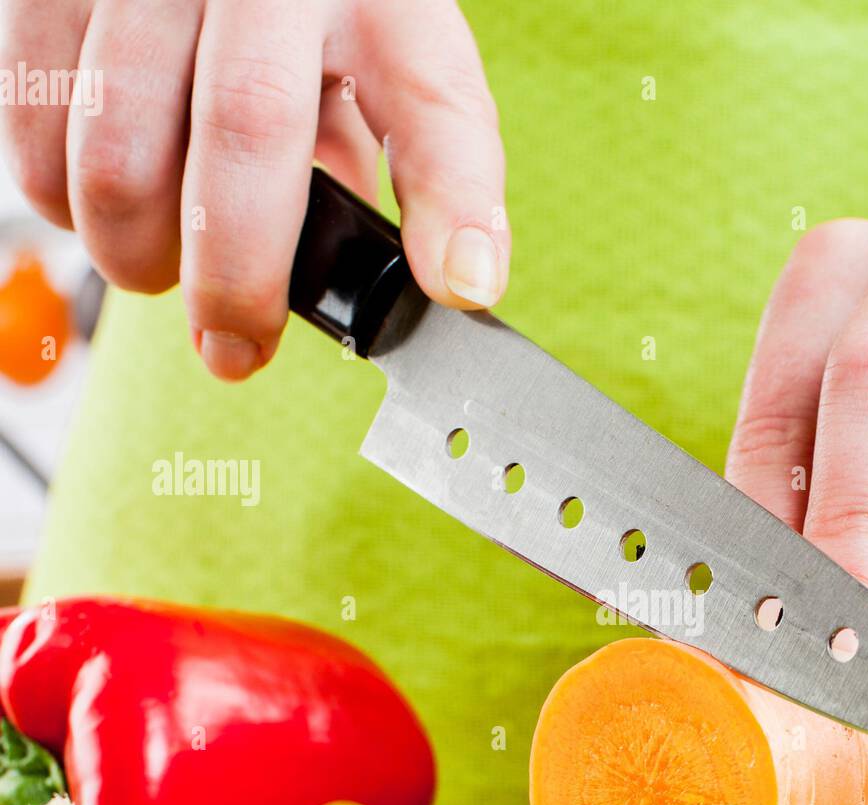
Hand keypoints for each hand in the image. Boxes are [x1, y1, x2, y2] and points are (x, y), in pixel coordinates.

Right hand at [0, 0, 507, 379]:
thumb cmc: (317, 11)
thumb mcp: (400, 67)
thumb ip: (436, 169)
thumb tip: (459, 280)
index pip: (430, 101)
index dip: (451, 201)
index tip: (456, 286)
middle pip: (246, 134)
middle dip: (238, 278)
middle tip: (236, 344)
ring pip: (117, 149)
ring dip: (138, 252)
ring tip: (165, 270)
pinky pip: (29, 125)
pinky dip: (63, 201)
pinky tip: (108, 210)